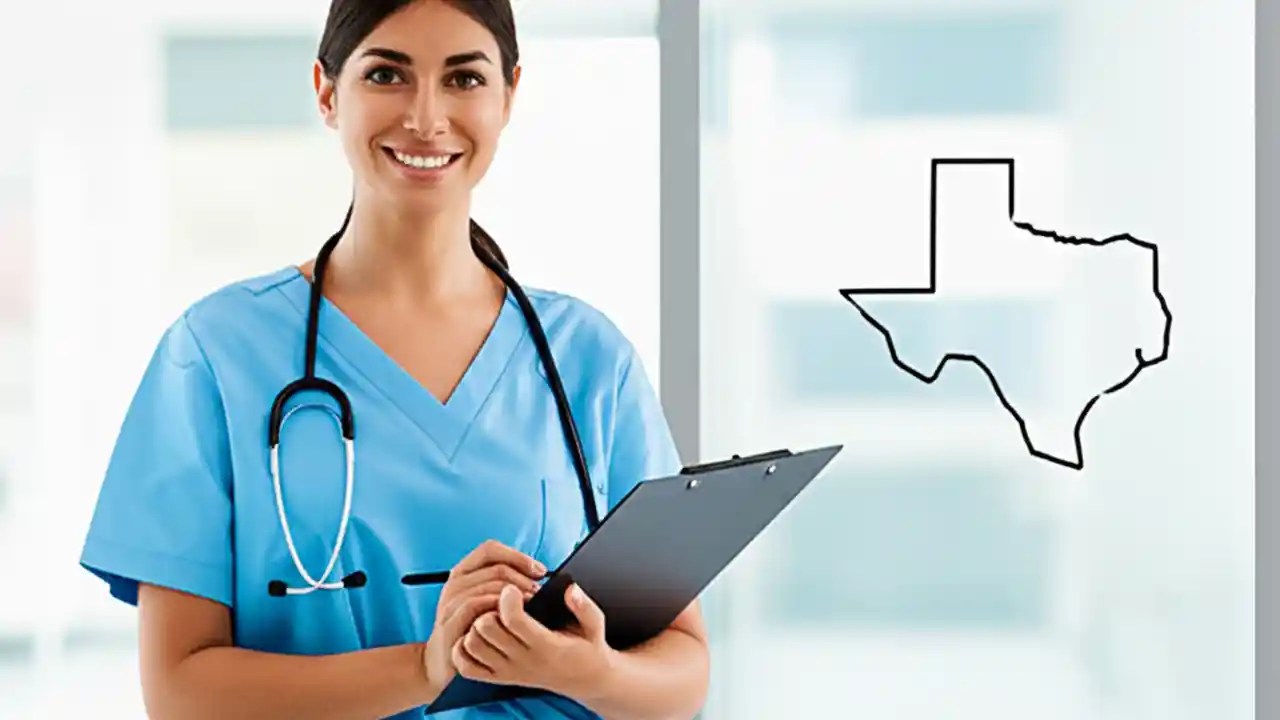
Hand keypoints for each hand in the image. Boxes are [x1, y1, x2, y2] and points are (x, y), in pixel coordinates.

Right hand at [420, 540, 545, 697]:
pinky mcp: (450, 625)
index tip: (540, 572)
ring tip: (531, 607)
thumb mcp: (484, 601)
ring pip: (489, 586)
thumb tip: (537, 574)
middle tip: (538, 594)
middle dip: (523, 580)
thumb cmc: (472, 629)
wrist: (441, 661)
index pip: (490, 549)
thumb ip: (502, 583)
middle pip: (496, 568)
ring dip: (515, 595)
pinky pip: (475, 606)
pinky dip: (497, 608)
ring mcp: (450, 604)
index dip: (518, 557)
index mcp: (462, 573)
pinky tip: (510, 618)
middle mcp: (454, 584)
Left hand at [452, 581, 615, 698]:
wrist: (584, 679)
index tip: (514, 587)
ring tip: (491, 614)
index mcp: (546, 646)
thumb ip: (585, 607)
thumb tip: (570, 589)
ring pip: (473, 644)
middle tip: (501, 599)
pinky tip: (480, 633)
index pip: (513, 620)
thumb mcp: (595, 626)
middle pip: (486, 628)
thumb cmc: (586, 647)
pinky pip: (467, 665)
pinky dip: (465, 647)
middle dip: (490, 605)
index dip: (509, 597)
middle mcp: (523, 661)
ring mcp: (508, 671)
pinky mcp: (498, 678)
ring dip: (476, 624)